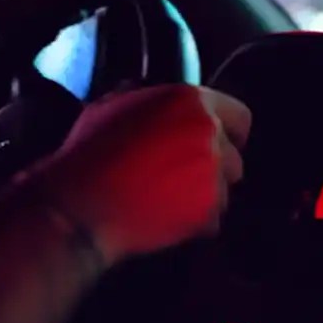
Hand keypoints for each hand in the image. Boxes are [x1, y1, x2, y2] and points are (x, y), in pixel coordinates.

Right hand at [27, 85, 251, 263]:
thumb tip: (154, 99)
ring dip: (205, 197)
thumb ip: (148, 99)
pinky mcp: (206, 209)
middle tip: (183, 178)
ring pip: (225, 191)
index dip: (229, 133)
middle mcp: (210, 132)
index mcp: (194, 101)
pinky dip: (196, 223)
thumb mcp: (114, 106)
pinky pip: (214, 220)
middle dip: (215, 170)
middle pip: (234, 158)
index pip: (240, 117)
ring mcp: (211, 172)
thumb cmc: (90, 151)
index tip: (213, 144)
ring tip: (170, 200)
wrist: (81, 202)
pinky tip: (168, 218)